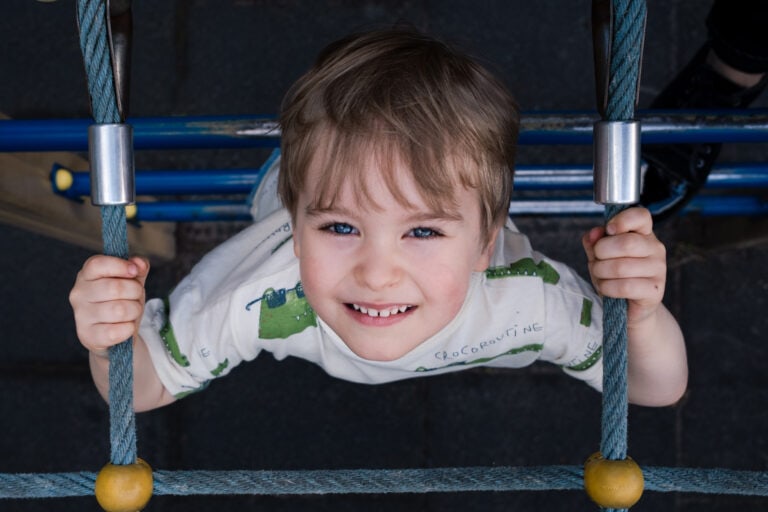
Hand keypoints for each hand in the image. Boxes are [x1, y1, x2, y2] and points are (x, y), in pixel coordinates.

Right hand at [69, 255, 149, 355]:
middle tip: (135, 297)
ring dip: (134, 311)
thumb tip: (139, 263)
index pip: (97, 264)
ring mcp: (81, 316)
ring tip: (131, 312)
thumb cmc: (122, 301)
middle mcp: (79, 294)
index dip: (119, 266)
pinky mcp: (87, 336)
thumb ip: (138, 268)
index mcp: (87, 275)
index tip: (134, 271)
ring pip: (119, 310)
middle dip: (135, 292)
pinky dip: (128, 329)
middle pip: (115, 288)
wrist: (116, 334)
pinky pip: (115, 331)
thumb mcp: (132, 281)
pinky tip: (125, 328)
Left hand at [582, 207, 665, 325]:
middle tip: (596, 261)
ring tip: (600, 276)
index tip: (608, 230)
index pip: (641, 216)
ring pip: (621, 267)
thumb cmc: (614, 276)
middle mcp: (655, 248)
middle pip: (626, 243)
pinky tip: (607, 288)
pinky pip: (624, 287)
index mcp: (643, 233)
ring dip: (601, 272)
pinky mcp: (655, 290)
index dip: (621, 220)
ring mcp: (658, 269)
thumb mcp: (600, 256)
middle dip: (601, 253)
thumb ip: (595, 242)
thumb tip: (594, 233)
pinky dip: (607, 288)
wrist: (629, 306)